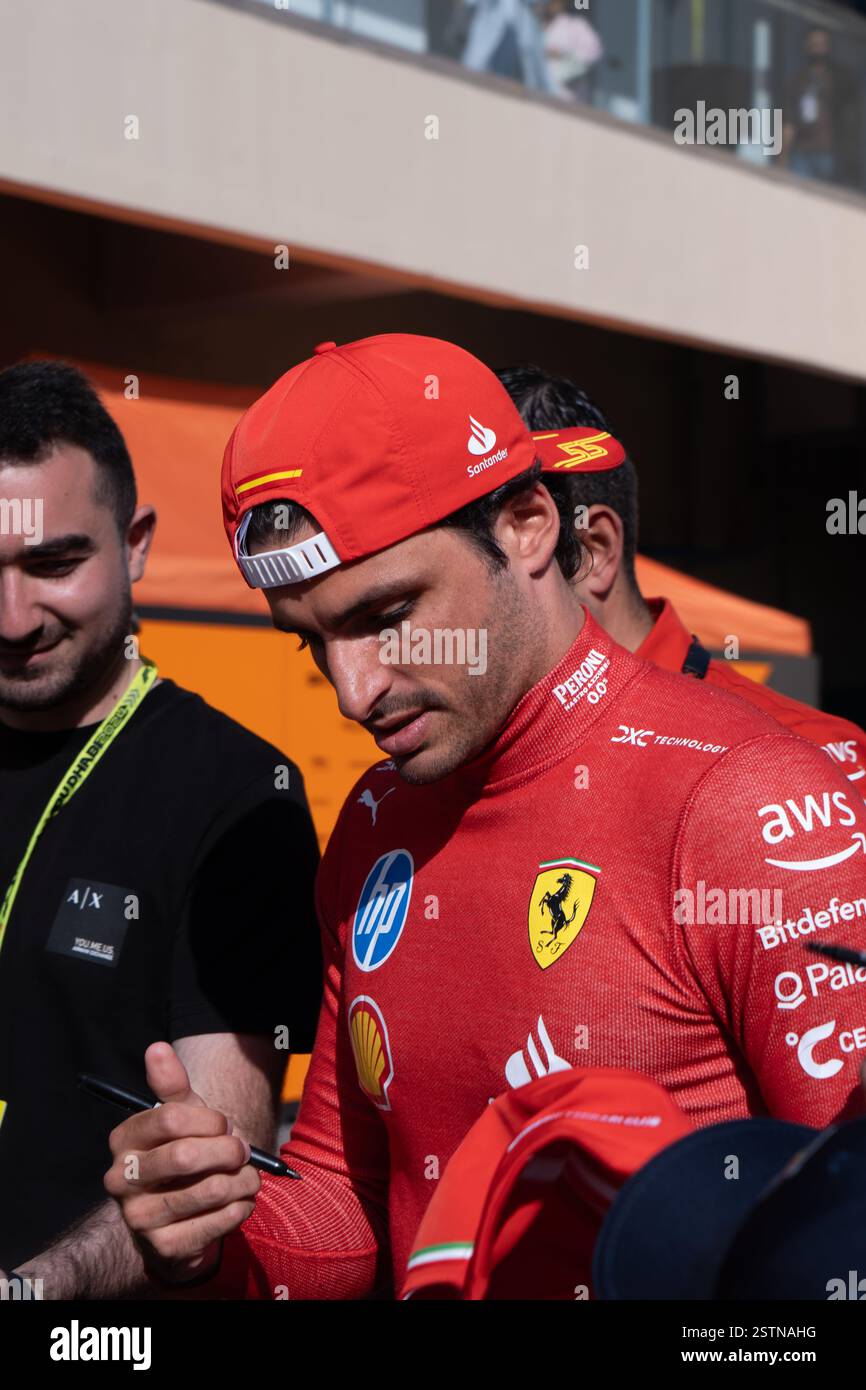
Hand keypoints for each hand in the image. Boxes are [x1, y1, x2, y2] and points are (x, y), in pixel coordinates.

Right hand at [103, 1041, 259, 1285]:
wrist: (176, 1218)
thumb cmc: (181, 1155)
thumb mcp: (179, 1117)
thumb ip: (171, 1084)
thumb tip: (157, 1048)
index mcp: (123, 1139)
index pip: (170, 1117)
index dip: (209, 1120)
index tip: (225, 1125)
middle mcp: (120, 1179)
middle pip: (186, 1156)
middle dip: (228, 1151)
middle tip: (242, 1151)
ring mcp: (138, 1217)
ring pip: (208, 1191)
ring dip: (241, 1181)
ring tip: (248, 1177)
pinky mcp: (162, 1247)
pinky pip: (215, 1223)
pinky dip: (239, 1209)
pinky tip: (241, 1202)